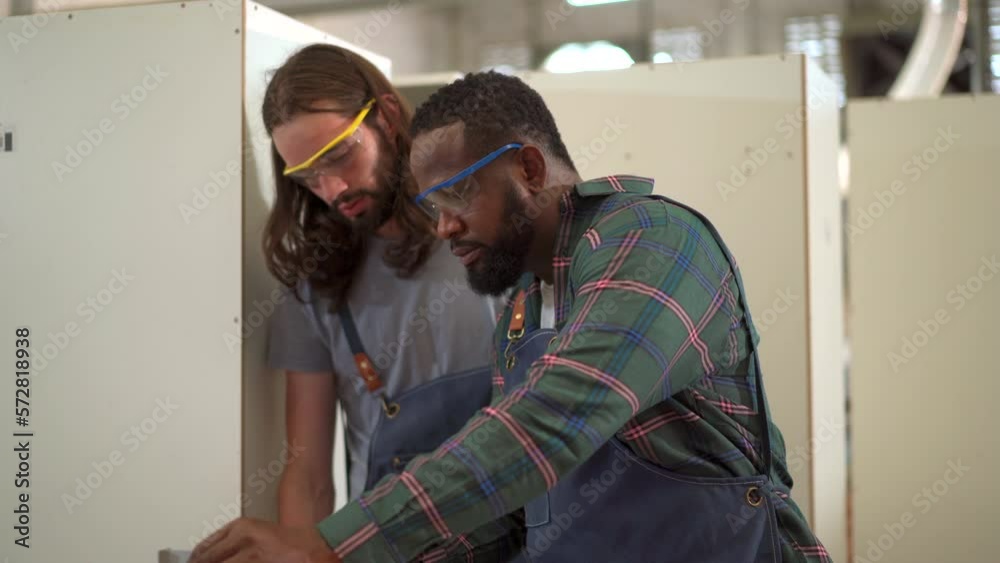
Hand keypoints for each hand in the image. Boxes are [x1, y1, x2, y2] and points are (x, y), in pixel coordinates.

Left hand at [189, 517, 341, 562]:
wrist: (320, 551)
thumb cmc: (292, 545)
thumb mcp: (257, 535)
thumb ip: (232, 544)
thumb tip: (203, 559)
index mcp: (242, 527)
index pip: (202, 550)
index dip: (194, 562)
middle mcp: (245, 540)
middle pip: (206, 562)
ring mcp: (253, 557)